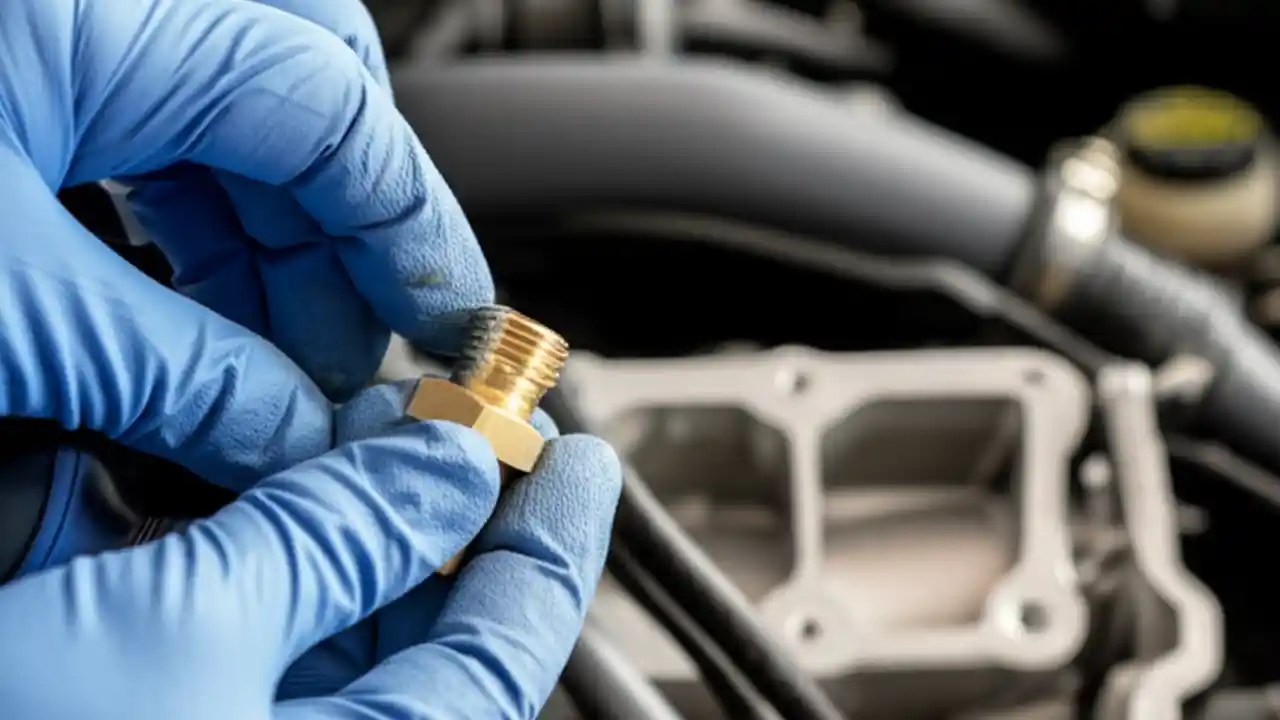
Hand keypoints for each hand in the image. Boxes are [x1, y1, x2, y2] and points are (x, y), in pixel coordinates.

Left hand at [0, 0, 491, 486]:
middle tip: (362, 354)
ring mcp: (76, 37)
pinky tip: (204, 326)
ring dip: (281, 256)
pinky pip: (168, 144)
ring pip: (245, 130)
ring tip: (280, 373)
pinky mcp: (41, 79)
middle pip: (313, 101)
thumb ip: (174, 376)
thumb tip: (295, 441)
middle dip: (353, 241)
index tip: (452, 331)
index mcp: (104, 13)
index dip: (414, 232)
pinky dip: (208, 239)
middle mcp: (107, 7)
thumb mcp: (7, 310)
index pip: (336, 109)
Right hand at [0, 382, 622, 719]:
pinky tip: (165, 483)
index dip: (555, 542)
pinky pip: (189, 622)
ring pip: (301, 614)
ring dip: (308, 513)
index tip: (581, 459)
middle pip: (410, 621)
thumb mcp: (186, 635)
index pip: (508, 647)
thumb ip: (330, 542)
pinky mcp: (121, 700)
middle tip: (438, 415)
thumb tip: (442, 466)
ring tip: (326, 423)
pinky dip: (188, 550)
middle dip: (423, 503)